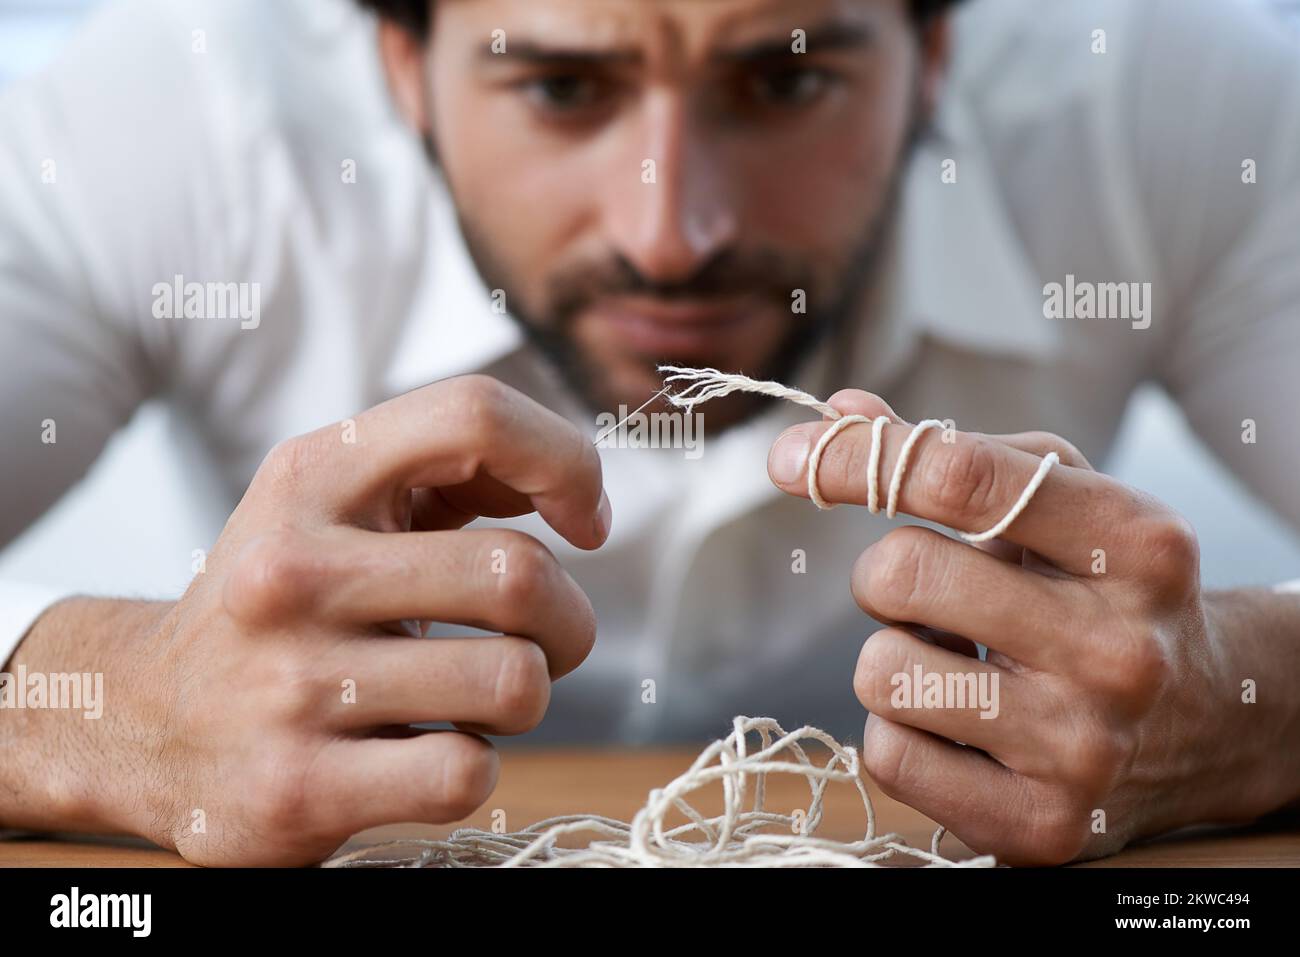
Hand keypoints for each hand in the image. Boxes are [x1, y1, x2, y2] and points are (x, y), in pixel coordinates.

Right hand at [0, 375, 608, 864]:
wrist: (140, 722)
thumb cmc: (283, 605)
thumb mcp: (333, 506)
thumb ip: (450, 477)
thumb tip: (576, 490)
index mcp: (313, 475)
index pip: (474, 416)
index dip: (565, 462)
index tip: (585, 521)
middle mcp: (293, 569)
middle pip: (518, 573)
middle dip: (568, 621)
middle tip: (542, 642)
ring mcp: (291, 681)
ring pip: (512, 681)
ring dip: (526, 699)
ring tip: (476, 700)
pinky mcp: (297, 785)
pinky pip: (466, 773)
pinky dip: (475, 768)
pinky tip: (429, 754)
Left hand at [767, 389, 1296, 863]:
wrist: (1208, 725)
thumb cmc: (1102, 590)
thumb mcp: (1062, 504)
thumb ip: (955, 453)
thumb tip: (837, 418)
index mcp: (1134, 545)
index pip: (960, 477)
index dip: (854, 458)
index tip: (791, 456)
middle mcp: (1120, 648)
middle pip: (901, 573)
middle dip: (883, 574)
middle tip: (926, 594)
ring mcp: (1083, 747)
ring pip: (880, 671)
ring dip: (891, 657)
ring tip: (956, 662)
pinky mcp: (1040, 826)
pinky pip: (887, 756)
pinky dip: (898, 731)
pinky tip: (958, 724)